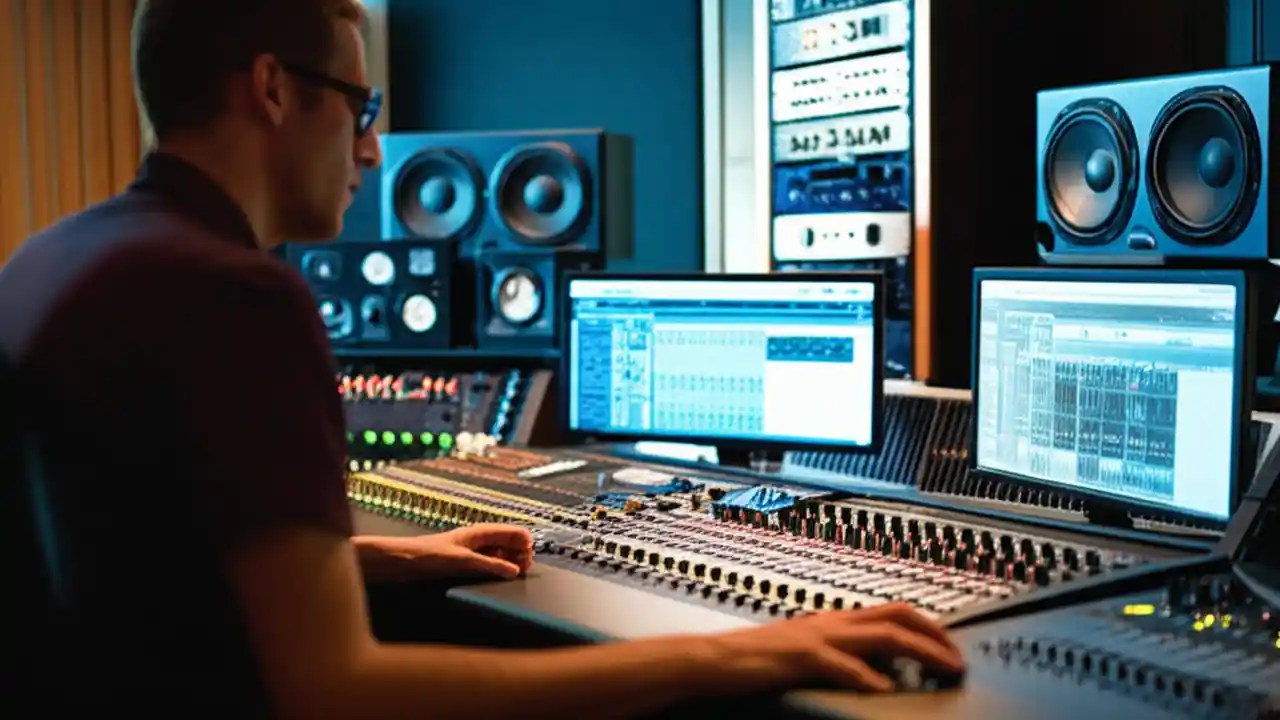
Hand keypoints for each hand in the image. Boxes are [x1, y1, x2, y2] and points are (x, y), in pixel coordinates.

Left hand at [371, 524, 534, 581]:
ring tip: (516, 573)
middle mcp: (478, 541)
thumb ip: (490, 565)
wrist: (401, 562)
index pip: (512, 532)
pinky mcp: (465, 565)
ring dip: (509, 563)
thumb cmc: (426, 555)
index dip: (524, 542)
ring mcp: (472, 553)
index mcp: (479, 532)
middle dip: (519, 554)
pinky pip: (489, 566)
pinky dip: (497, 571)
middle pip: (509, 544)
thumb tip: (514, 570)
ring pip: (500, 556)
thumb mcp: (463, 561)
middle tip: (525, 567)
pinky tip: (499, 579)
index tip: (529, 555)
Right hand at [706, 603, 965, 692]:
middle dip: (935, 634)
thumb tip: (880, 670)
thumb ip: (843, 656)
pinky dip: (868, 677)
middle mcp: (832, 623)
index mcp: (834, 620)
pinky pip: (842, 665)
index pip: (892, 611)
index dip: (927, 625)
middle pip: (897, 616)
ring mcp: (819, 638)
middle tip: (957, 659)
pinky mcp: (802, 657)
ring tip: (942, 669)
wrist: (714, 659)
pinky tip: (884, 691)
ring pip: (882, 636)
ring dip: (920, 651)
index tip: (950, 645)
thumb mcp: (808, 653)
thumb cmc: (756, 659)